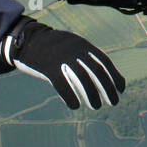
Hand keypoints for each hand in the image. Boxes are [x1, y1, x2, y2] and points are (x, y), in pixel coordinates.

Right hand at [0, 17, 124, 109]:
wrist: (26, 40)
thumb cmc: (52, 47)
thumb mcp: (71, 45)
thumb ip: (85, 55)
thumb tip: (103, 73)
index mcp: (82, 44)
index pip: (104, 60)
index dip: (115, 75)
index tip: (121, 89)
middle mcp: (74, 49)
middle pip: (96, 71)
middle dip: (107, 88)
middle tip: (113, 102)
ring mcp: (61, 58)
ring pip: (82, 79)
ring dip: (92, 95)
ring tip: (96, 106)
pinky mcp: (47, 67)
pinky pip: (62, 85)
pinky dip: (70, 97)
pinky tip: (75, 106)